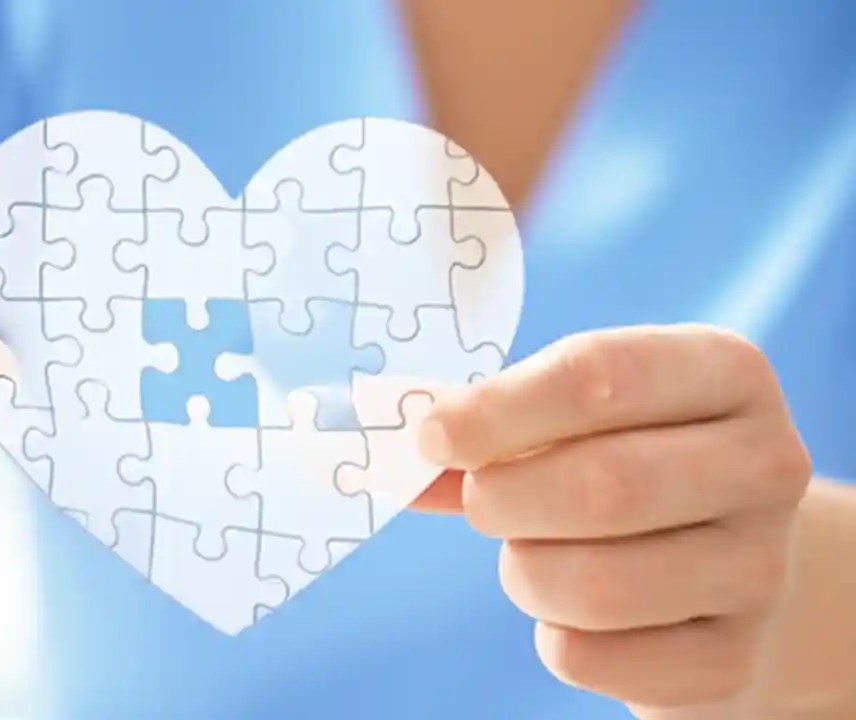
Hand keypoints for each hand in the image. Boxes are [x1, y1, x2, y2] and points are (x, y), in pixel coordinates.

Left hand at [415, 325, 811, 713]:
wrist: (724, 562)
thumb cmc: (625, 462)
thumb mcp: (575, 418)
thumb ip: (488, 426)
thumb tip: (394, 452)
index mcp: (723, 371)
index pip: (599, 374)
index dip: (498, 410)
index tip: (432, 437)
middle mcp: (765, 463)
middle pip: (605, 485)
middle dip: (506, 498)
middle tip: (479, 502)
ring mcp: (761, 567)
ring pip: (597, 584)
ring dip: (526, 572)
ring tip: (532, 555)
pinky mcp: (731, 658)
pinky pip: (593, 657)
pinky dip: (553, 636)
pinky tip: (573, 613)